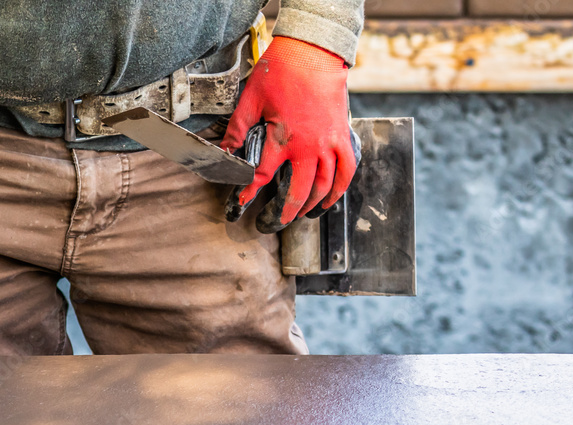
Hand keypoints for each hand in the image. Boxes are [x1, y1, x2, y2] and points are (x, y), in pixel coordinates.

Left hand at [222, 37, 357, 231]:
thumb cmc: (282, 71)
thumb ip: (237, 129)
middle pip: (298, 191)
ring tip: (302, 215)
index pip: (262, 176)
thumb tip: (226, 151)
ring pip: (324, 186)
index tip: (241, 202)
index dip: (250, 192)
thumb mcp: (251, 99)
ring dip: (312, 204)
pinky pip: (346, 170)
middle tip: (275, 223)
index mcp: (283, 138)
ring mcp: (329, 143)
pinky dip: (340, 188)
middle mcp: (309, 146)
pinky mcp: (342, 136)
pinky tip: (330, 199)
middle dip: (285, 212)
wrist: (314, 52)